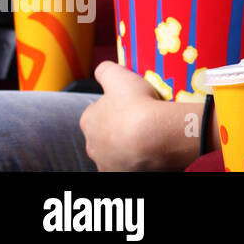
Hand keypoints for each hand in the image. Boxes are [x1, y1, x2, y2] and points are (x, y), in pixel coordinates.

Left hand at [79, 61, 197, 170]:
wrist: (154, 137)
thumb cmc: (136, 106)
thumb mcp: (120, 76)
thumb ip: (106, 70)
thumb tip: (102, 69)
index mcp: (88, 120)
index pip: (96, 112)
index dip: (114, 106)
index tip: (130, 104)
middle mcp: (91, 144)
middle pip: (104, 133)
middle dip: (119, 128)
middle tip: (141, 119)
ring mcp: (106, 161)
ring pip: (115, 151)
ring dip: (127, 144)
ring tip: (149, 135)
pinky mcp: (120, 174)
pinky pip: (127, 165)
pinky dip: (135, 159)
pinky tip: (149, 150)